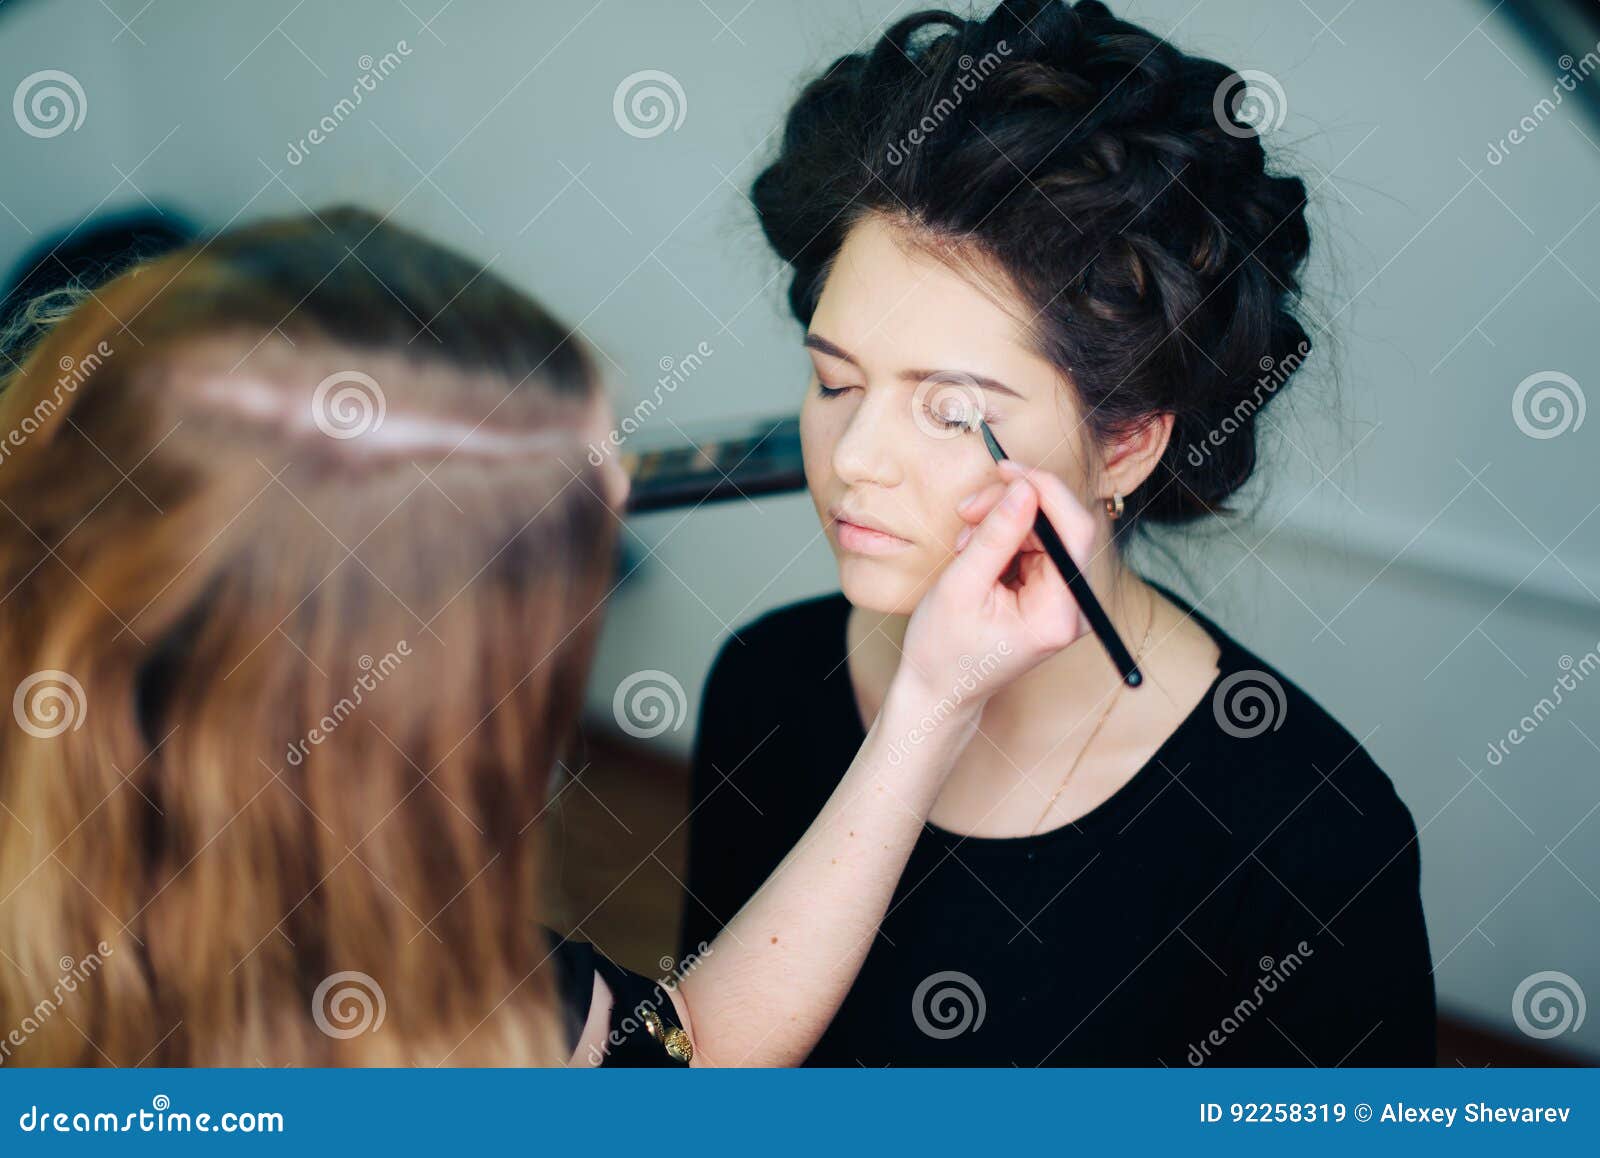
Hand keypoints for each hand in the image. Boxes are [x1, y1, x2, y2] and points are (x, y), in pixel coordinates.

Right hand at [891, 460, 1096, 720]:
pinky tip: (975, 550)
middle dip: (1012, 507)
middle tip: (968, 510)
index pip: (1074, 530)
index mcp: (1059, 613)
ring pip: (1044, 530)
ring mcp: (1062, 600)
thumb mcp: (961, 587)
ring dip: (1002, 522)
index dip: (1044, 490)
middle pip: (1060, 526)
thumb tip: (1023, 488)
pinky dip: (1003, 536)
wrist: (938, 690)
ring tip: (964, 542)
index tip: (1005, 471)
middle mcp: (1072, 606)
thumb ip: (996, 536)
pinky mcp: (1047, 593)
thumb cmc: (944, 651)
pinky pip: (1034, 545)